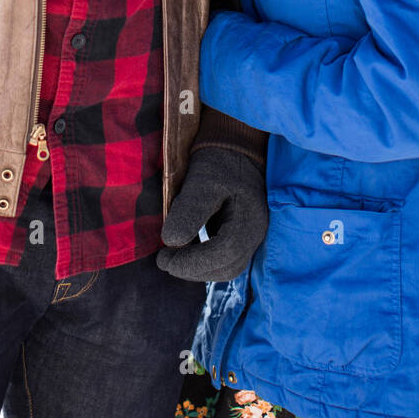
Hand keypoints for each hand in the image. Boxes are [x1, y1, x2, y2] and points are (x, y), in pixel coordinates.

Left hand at [156, 148, 267, 282]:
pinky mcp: (241, 236)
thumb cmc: (219, 161)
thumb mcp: (201, 181)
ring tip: (172, 256)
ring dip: (198, 268)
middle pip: (227, 267)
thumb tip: (171, 242)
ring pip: (226, 267)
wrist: (235, 148)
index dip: (192, 263)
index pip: (224, 255)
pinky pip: (225, 259)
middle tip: (164, 259)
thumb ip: (188, 211)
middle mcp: (255, 233)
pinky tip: (185, 249)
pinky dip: (203, 261)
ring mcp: (250, 237)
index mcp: (250, 220)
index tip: (163, 257)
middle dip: (193, 269)